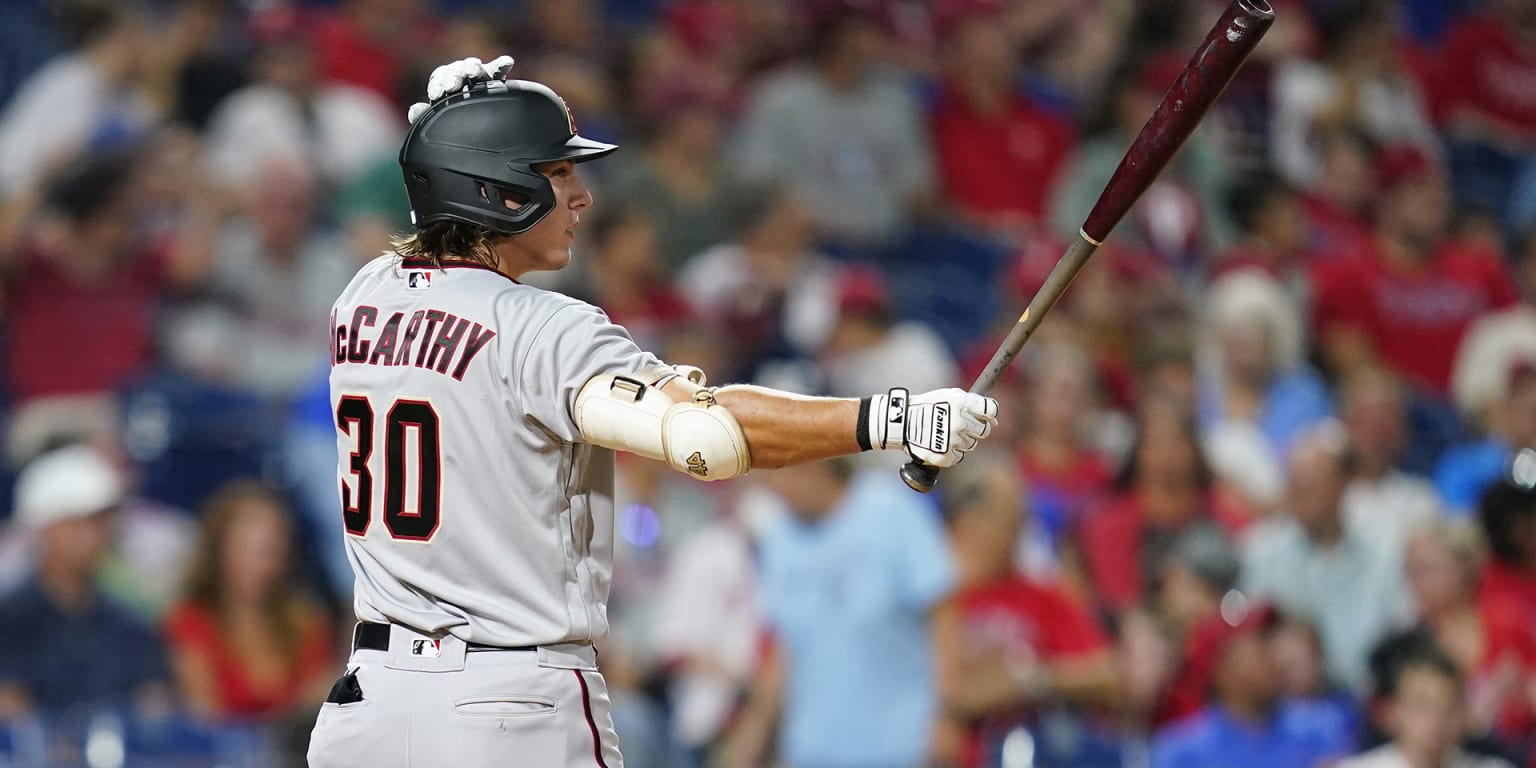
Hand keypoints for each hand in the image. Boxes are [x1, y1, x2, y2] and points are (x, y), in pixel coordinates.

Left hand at [407, 55, 515, 123]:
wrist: (480, 135)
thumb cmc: (457, 123)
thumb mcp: (439, 121)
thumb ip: (424, 115)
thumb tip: (414, 111)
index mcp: (446, 84)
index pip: (440, 77)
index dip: (437, 84)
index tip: (435, 95)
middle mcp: (462, 77)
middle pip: (456, 70)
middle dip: (453, 76)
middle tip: (451, 87)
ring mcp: (480, 78)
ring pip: (474, 67)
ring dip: (472, 68)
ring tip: (473, 72)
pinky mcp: (497, 80)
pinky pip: (499, 70)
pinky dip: (502, 65)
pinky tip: (507, 62)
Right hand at [864, 387, 997, 467]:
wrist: (902, 423)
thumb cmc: (926, 406)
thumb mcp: (947, 395)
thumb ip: (969, 401)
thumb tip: (990, 413)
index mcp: (960, 403)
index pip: (990, 410)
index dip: (990, 414)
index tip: (989, 417)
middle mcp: (959, 422)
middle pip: (983, 430)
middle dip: (976, 428)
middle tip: (963, 426)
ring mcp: (952, 441)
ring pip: (970, 444)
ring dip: (962, 440)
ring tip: (946, 434)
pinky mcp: (945, 456)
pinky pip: (958, 456)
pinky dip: (952, 452)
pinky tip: (941, 443)